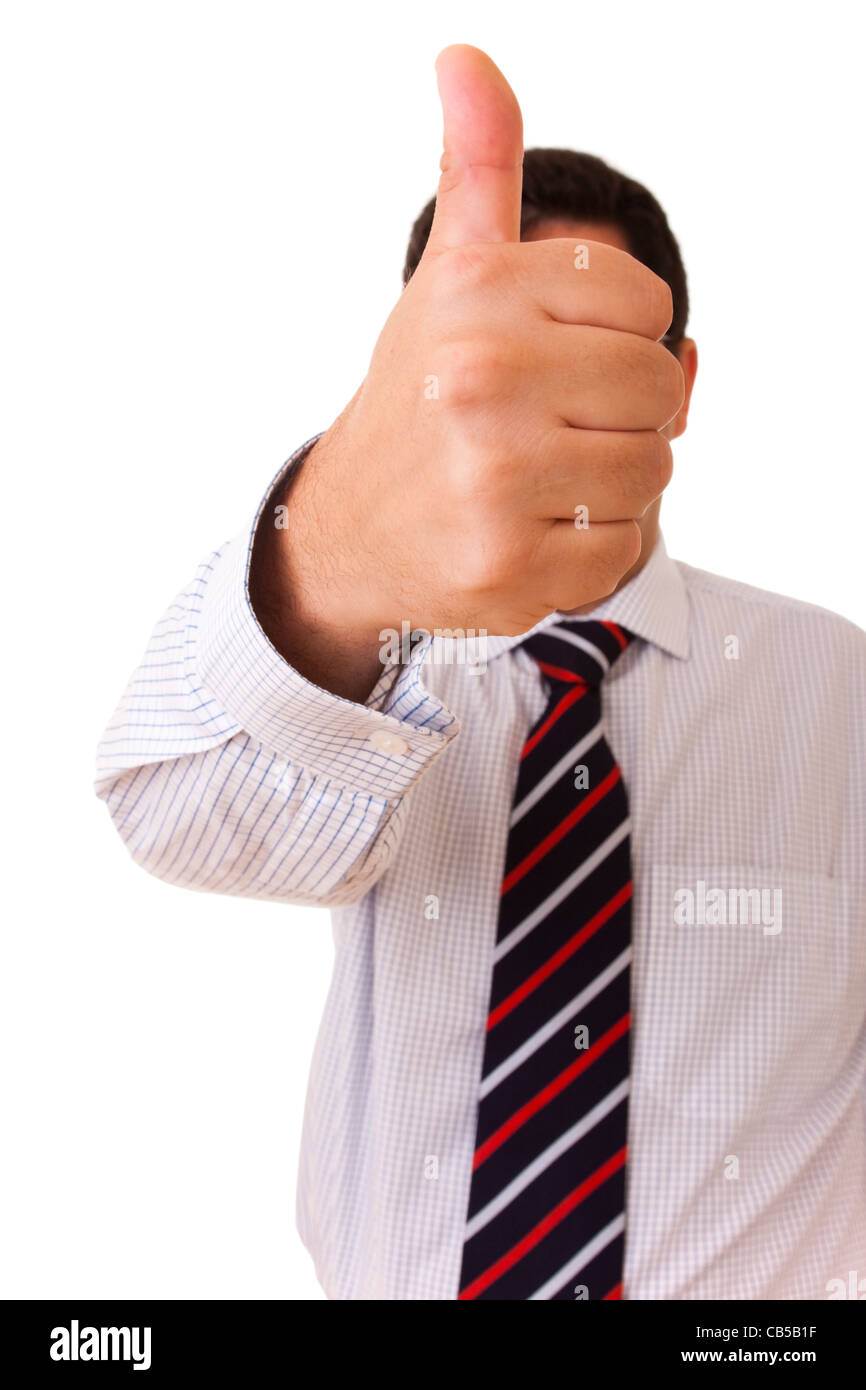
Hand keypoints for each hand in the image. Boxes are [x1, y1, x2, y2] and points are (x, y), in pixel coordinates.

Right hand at [252, 45, 682, 699]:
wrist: (349, 530)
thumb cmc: (419, 398)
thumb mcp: (449, 280)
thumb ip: (478, 172)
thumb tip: (465, 57)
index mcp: (479, 296)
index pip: (648, 309)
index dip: (614, 341)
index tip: (555, 362)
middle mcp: (480, 379)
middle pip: (660, 390)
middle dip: (620, 415)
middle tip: (550, 429)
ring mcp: (492, 478)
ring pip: (652, 470)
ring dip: (610, 484)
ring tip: (541, 481)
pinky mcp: (506, 564)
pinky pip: (618, 549)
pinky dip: (587, 550)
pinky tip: (528, 533)